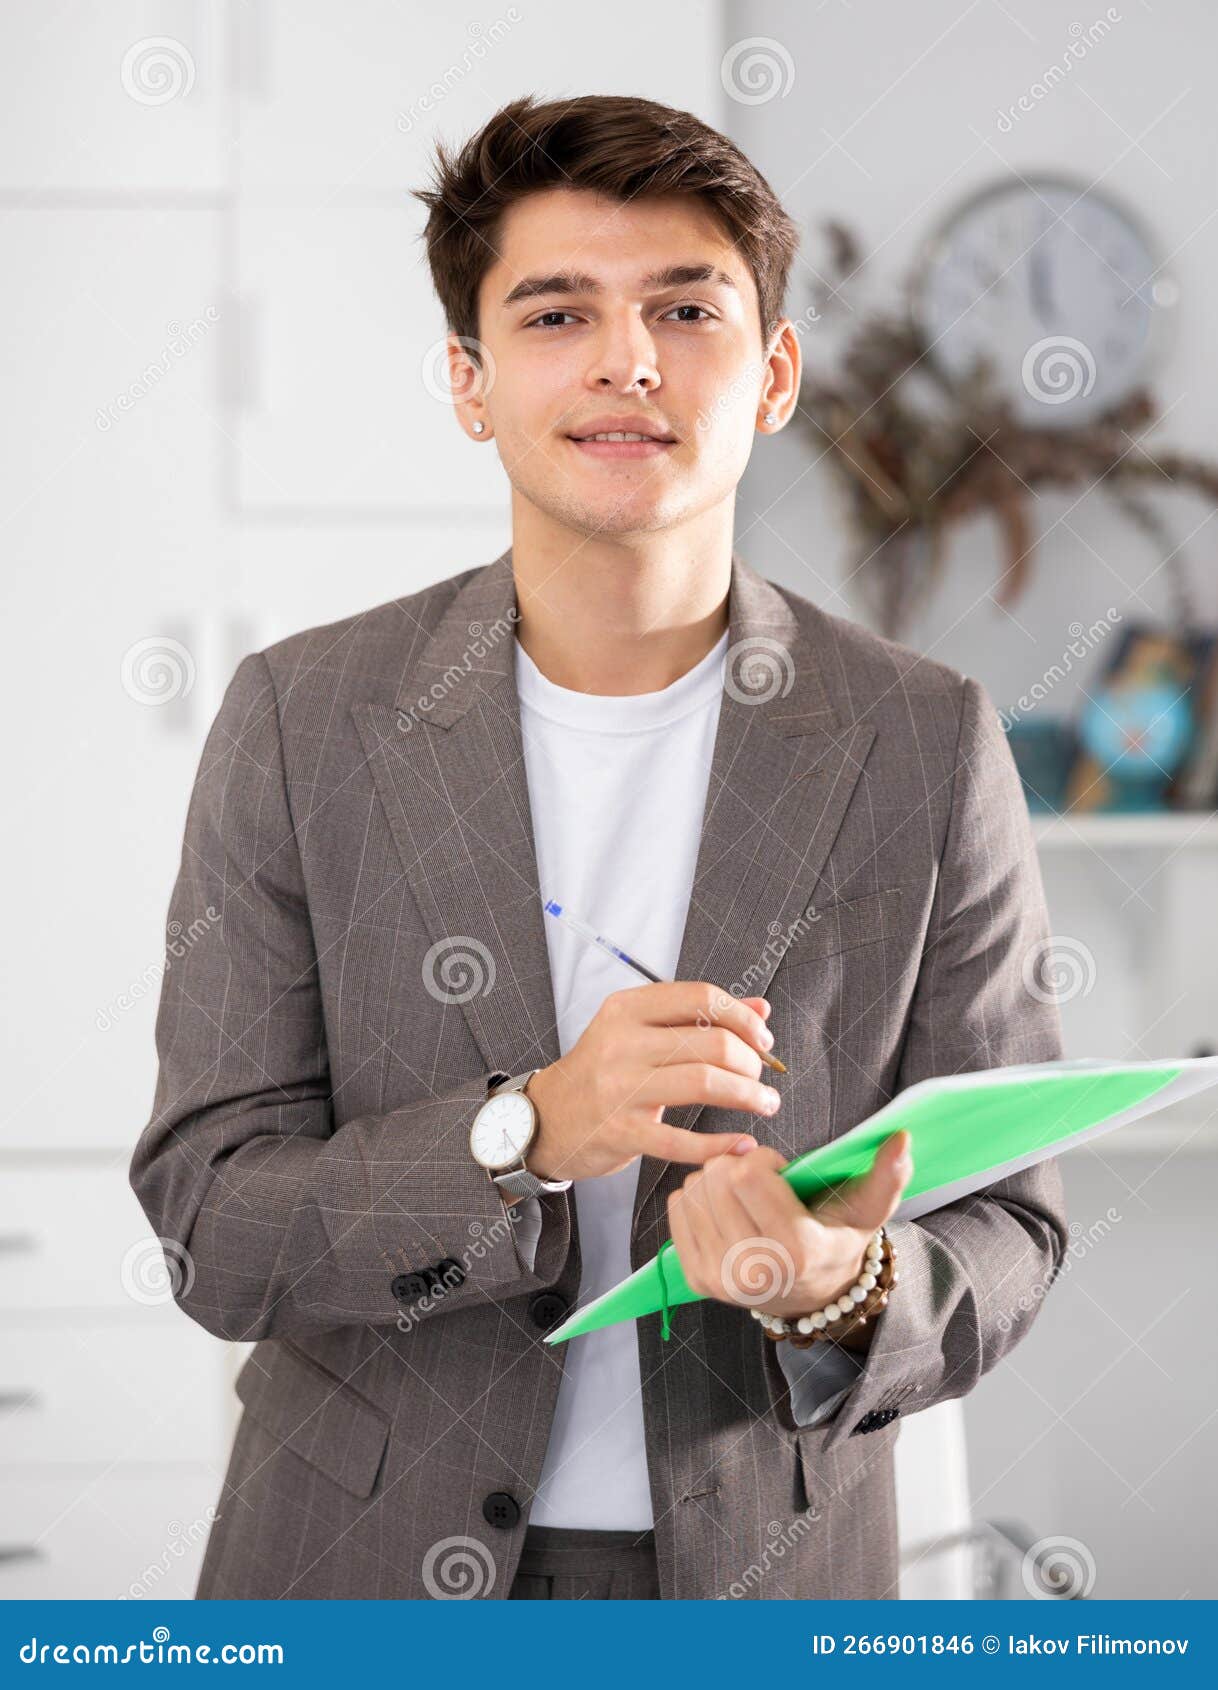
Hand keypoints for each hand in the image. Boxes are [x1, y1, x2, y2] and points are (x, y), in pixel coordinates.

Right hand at [523, 983, 777, 1182]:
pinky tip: (740, 1144)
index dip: (742, 1018)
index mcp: (628, 1009)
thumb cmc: (602, 1071)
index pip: (701, 997)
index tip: (763, 1039)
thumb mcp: (639, 1030)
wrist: (546, 1118)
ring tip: (766, 1104)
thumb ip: (699, 1016)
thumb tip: (760, 1008)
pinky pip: (682, 1140)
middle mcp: (622, 1043)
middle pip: (711, 1041)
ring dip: (748, 1095)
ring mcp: (620, 1088)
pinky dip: (720, 1145)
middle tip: (762, 1077)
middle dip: (751, 1061)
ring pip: (705, 1083)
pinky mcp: (621, 1132)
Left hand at [666, 1130, 913, 1324]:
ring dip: (715, 1181)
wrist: (813, 1296)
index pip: (748, 1174)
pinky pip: (677, 1209)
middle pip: (717, 1178)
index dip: (763, 1158)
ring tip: (742, 1196)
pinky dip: (695, 1199)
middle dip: (736, 1166)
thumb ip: (889, 1174)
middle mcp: (755, 1270)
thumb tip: (902, 1138)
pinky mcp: (697, 1280)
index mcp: (796, 1250)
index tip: (779, 1170)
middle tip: (758, 1181)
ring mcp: (721, 1279)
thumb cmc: (837, 1239)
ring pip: (693, 1190)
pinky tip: (723, 1209)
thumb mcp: (868, 1210)